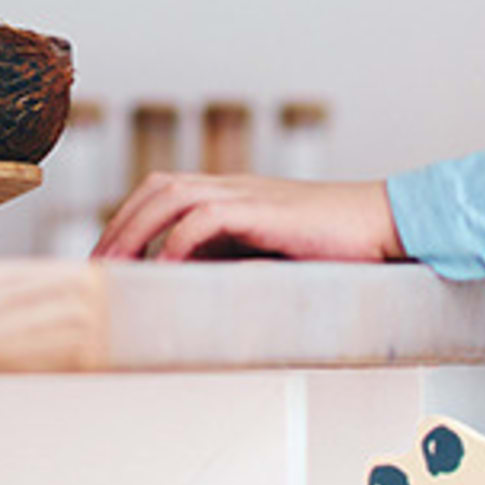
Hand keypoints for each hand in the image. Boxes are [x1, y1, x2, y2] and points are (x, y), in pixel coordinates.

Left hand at [91, 170, 406, 262]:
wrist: (390, 226)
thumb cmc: (345, 251)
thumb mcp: (280, 259)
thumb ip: (240, 265)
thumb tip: (198, 296)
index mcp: (237, 196)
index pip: (165, 196)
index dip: (130, 223)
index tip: (108, 262)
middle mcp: (235, 188)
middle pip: (156, 190)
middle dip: (118, 226)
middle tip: (93, 267)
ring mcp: (248, 194)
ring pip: (169, 197)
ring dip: (133, 232)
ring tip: (113, 268)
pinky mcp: (262, 209)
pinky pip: (203, 220)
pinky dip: (176, 243)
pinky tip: (162, 270)